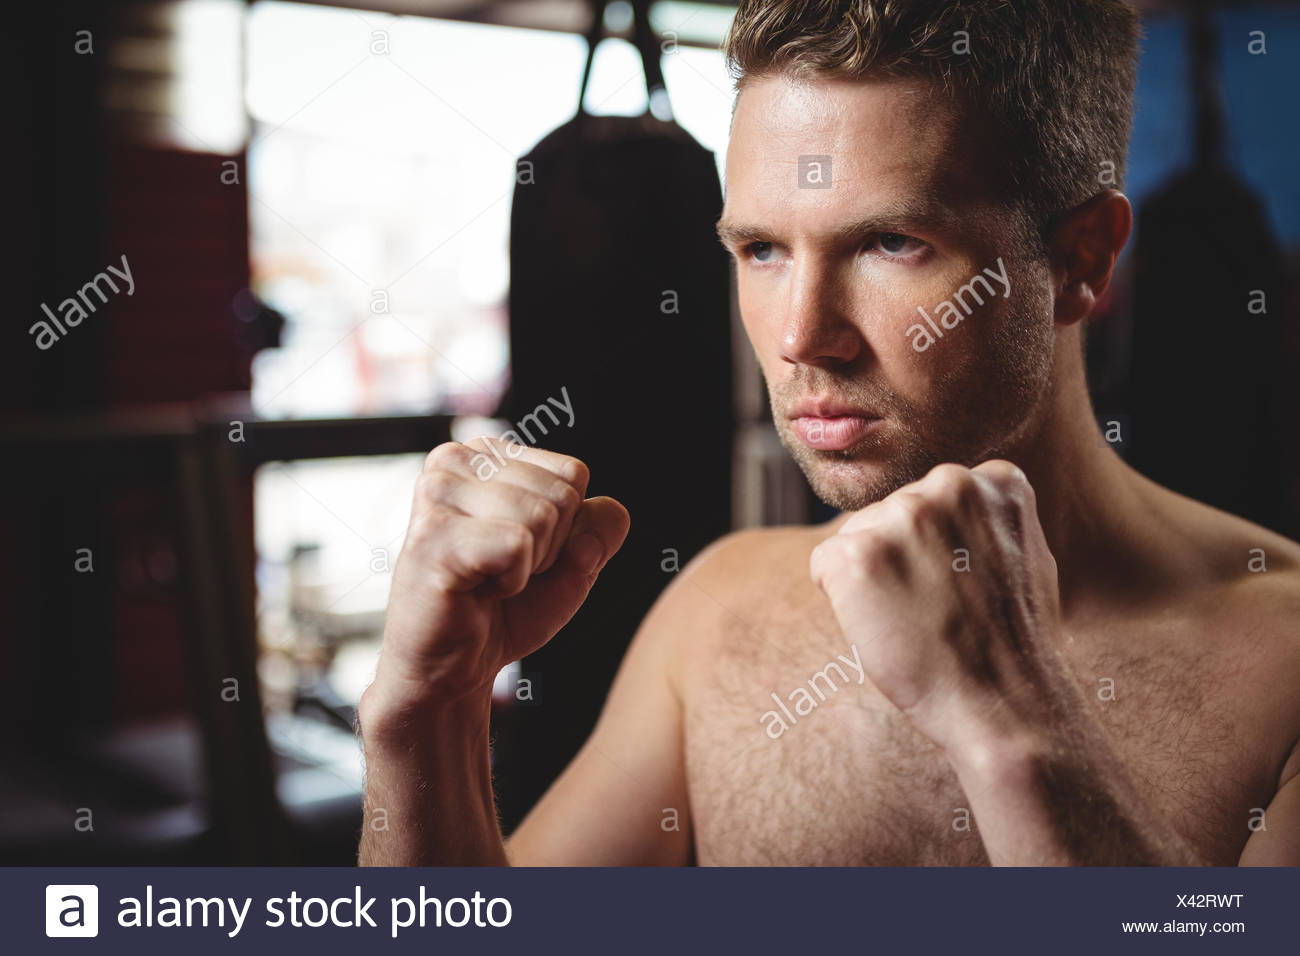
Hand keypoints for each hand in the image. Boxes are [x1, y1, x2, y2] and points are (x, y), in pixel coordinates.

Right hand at [371, 437, 629, 707]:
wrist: (454, 667)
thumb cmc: (508, 608)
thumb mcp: (574, 560)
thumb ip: (603, 526)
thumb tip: (595, 523)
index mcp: (486, 453)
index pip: (573, 473)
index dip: (566, 528)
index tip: (520, 551)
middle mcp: (455, 459)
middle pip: (561, 495)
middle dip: (548, 548)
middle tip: (501, 571)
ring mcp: (438, 492)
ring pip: (542, 516)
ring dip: (527, 567)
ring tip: (486, 578)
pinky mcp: (432, 534)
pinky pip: (517, 545)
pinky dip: (511, 581)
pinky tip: (475, 589)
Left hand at [809, 460, 1072, 756]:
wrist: (1003, 704)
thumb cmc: (1012, 641)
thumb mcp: (1026, 553)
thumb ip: (987, 515)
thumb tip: (954, 493)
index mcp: (994, 480)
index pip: (932, 498)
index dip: (939, 548)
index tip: (963, 584)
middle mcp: (947, 485)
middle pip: (889, 512)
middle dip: (900, 557)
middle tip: (936, 606)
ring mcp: (900, 518)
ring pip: (855, 535)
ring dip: (871, 577)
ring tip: (915, 617)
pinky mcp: (857, 555)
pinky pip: (824, 565)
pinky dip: (840, 598)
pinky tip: (882, 625)